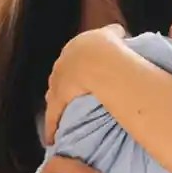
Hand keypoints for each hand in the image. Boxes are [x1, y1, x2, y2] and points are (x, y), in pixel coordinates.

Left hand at [43, 24, 127, 143]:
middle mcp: (62, 64)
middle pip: (61, 78)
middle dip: (66, 86)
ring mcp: (57, 83)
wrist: (97, 59)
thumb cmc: (107, 46)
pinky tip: (51, 139)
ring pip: (55, 97)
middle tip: (73, 96)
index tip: (82, 76)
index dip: (78, 68)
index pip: (72, 60)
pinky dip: (51, 127)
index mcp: (74, 48)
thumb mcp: (112, 34)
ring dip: (58, 106)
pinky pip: (53, 117)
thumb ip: (115, 33)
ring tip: (64, 116)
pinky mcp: (57, 100)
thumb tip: (121, 33)